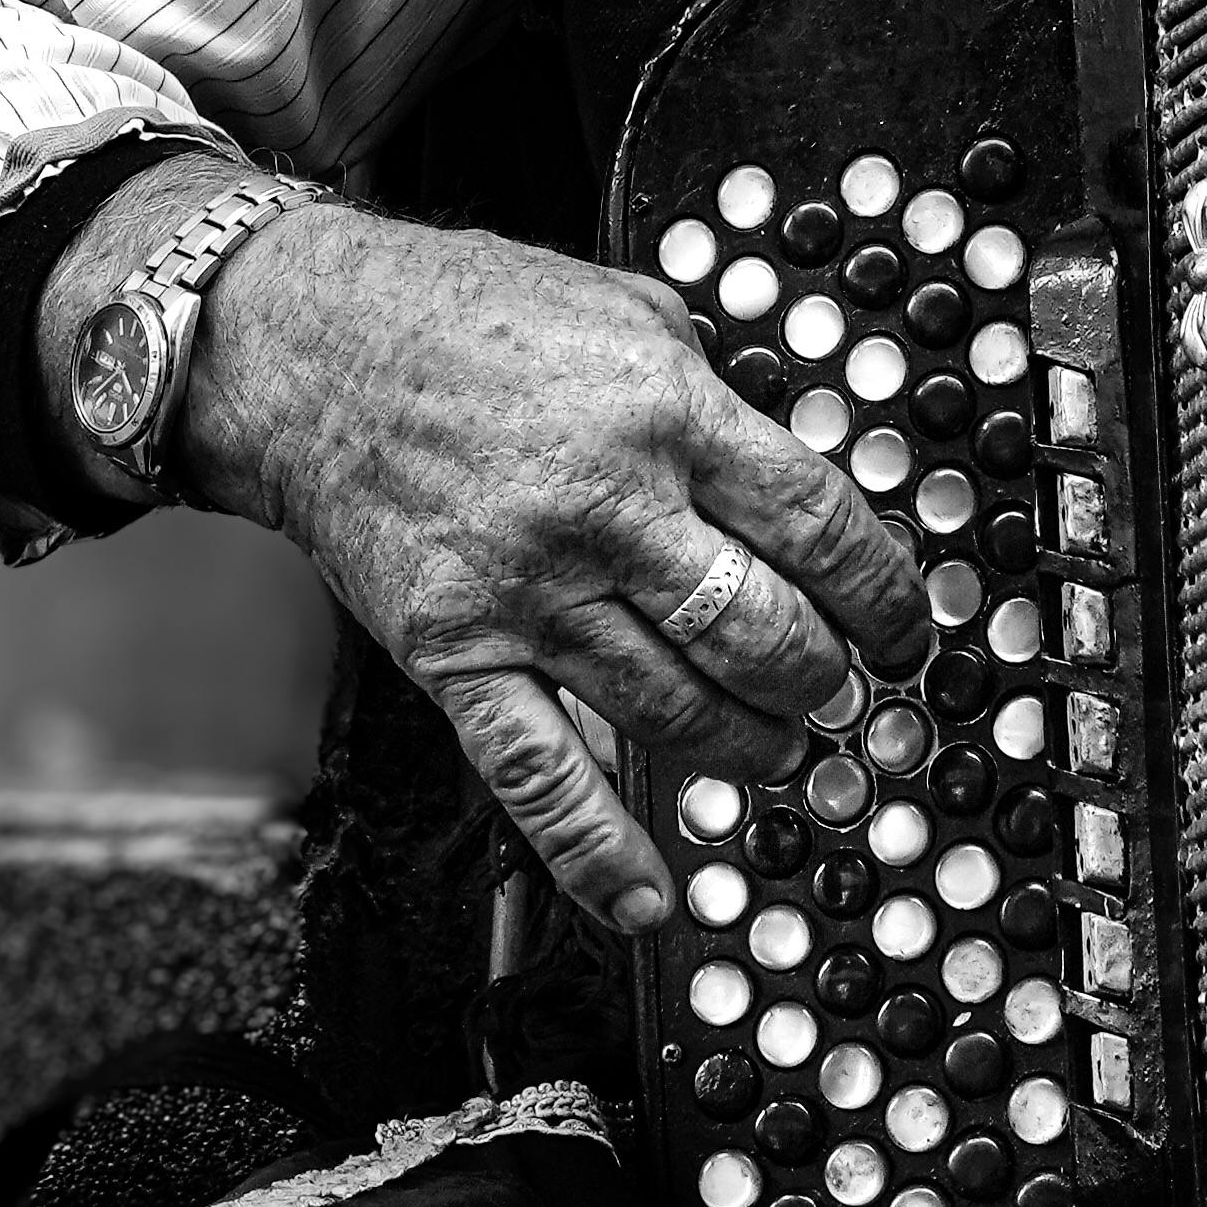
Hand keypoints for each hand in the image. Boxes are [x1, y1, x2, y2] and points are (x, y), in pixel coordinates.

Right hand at [54, 191, 925, 930]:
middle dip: (825, 681)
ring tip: (778, 751)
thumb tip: (782, 478)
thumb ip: (710, 393)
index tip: (903, 629)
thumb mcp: (625, 308)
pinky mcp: (456, 654)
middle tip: (842, 692)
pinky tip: (649, 899)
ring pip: (676, 709)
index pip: (818, 525)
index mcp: (666, 412)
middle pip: (761, 632)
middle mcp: (607, 510)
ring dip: (749, 748)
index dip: (881, 594)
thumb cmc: (463, 316)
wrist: (303, 346)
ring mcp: (530, 592)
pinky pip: (537, 772)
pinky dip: (596, 848)